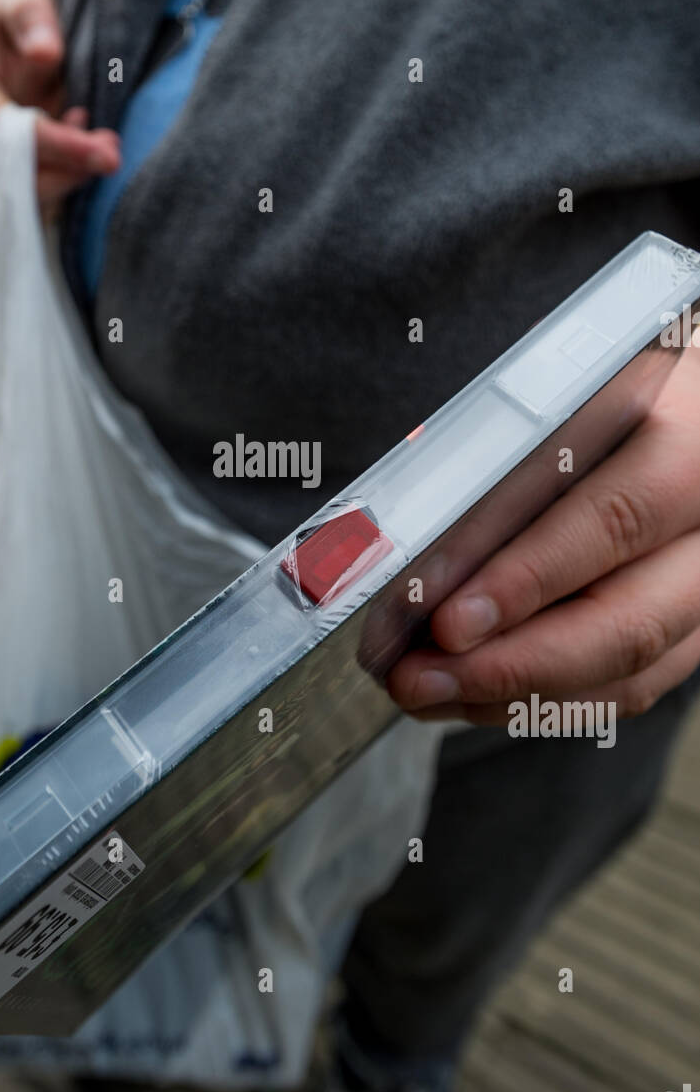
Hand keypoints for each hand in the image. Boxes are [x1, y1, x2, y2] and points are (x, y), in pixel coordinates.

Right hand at [0, 0, 118, 204]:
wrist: (4, 58)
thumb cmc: (16, 30)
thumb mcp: (19, 4)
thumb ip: (30, 17)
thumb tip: (46, 50)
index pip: (7, 136)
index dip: (59, 147)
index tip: (107, 150)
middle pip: (11, 182)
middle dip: (68, 172)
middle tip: (113, 151)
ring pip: (23, 203)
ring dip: (69, 181)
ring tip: (98, 144)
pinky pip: (31, 207)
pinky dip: (63, 188)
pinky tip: (82, 156)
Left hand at [388, 344, 699, 725]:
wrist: (689, 413)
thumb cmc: (613, 392)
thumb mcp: (570, 396)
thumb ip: (508, 462)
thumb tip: (421, 550)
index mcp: (695, 434)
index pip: (614, 519)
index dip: (527, 580)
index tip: (448, 621)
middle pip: (629, 621)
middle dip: (510, 664)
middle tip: (418, 676)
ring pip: (631, 668)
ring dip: (517, 694)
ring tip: (429, 690)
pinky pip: (632, 686)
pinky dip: (547, 700)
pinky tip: (476, 693)